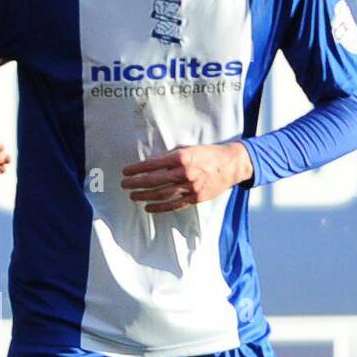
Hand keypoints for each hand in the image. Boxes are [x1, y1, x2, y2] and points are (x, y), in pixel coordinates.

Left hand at [120, 142, 252, 212]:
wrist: (231, 165)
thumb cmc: (208, 154)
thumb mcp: (189, 148)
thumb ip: (171, 156)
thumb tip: (150, 164)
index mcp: (182, 157)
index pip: (153, 164)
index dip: (137, 169)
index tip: (126, 171)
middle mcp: (185, 173)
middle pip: (155, 181)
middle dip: (136, 183)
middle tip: (124, 185)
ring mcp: (191, 188)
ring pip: (162, 194)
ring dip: (145, 196)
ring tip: (133, 196)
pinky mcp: (196, 198)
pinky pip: (174, 205)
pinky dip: (160, 207)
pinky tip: (148, 207)